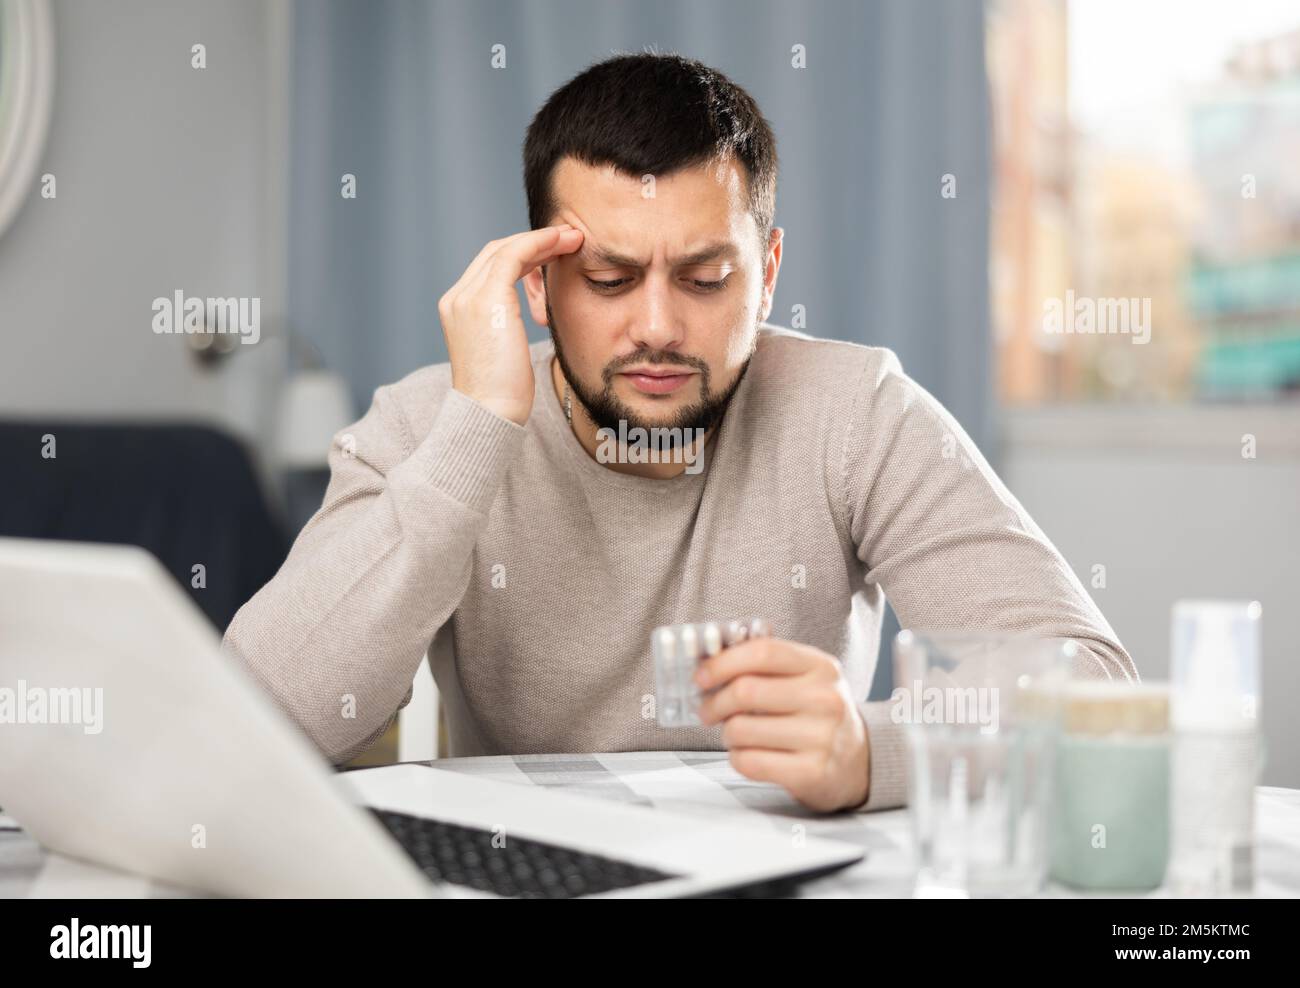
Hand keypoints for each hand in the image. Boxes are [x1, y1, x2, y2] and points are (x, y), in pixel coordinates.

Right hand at [437, 225, 583, 424]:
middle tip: (568, 238)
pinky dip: (540, 245)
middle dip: (533, 241)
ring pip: (506, 249)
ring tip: (573, 238)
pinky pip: (515, 256)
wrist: (489, 415)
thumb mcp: (503, 353)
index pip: (489, 267)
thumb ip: (507, 328)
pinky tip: (564, 245)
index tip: (554, 252)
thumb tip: (534, 316)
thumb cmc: (502, 396)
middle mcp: (456, 298)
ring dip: (542, 239)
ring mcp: (467, 297)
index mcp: (457, 310)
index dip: (523, 254)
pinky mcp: (486, 300)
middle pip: (495, 252)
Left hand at [696, 637, 870, 812]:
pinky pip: (749, 761)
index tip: (701, 676)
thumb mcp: (806, 678)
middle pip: (745, 691)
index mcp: (821, 667)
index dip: (722, 662)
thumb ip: (766, 664)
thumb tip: (710, 659)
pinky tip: (748, 753)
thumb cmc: (818, 716)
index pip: (763, 652)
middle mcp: (825, 699)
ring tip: (735, 733)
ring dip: (726, 732)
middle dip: (714, 702)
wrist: (859, 762)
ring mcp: (821, 737)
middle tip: (707, 710)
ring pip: (741, 729)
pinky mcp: (811, 772)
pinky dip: (737, 758)